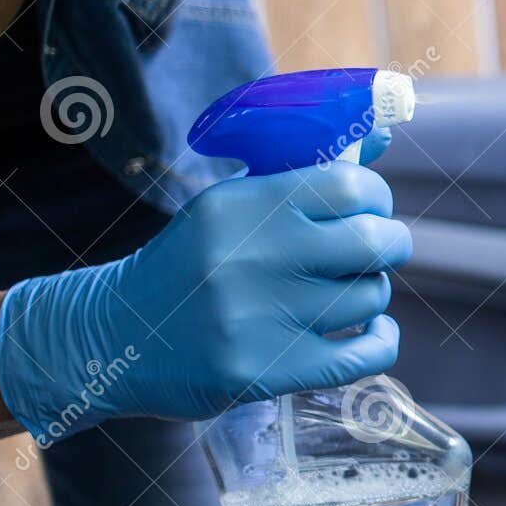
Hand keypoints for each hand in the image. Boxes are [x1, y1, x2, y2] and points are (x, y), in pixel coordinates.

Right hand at [0, 163, 411, 439]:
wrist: (116, 336)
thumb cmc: (188, 264)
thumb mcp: (230, 205)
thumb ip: (301, 171)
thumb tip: (382, 134)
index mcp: (243, 204)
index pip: (350, 185)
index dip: (374, 198)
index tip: (367, 211)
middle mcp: (253, 257)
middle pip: (374, 241)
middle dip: (389, 244)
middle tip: (373, 251)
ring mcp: (260, 318)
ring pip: (371, 296)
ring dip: (371, 294)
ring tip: (346, 294)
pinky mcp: (266, 371)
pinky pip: (364, 355)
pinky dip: (381, 340)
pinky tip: (370, 331)